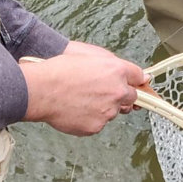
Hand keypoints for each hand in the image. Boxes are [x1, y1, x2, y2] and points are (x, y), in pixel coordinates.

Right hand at [20, 46, 149, 135]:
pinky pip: (99, 123)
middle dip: (122, 95)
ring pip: (114, 111)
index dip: (137, 80)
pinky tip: (76, 109)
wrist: (43, 89)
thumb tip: (132, 73)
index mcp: (118, 71)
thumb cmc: (63, 68)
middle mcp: (118, 92)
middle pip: (132, 97)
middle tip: (103, 92)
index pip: (139, 77)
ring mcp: (108, 111)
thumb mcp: (92, 55)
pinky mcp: (96, 126)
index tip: (139, 83)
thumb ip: (115, 64)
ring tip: (82, 98)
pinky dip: (91, 118)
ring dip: (105, 106)